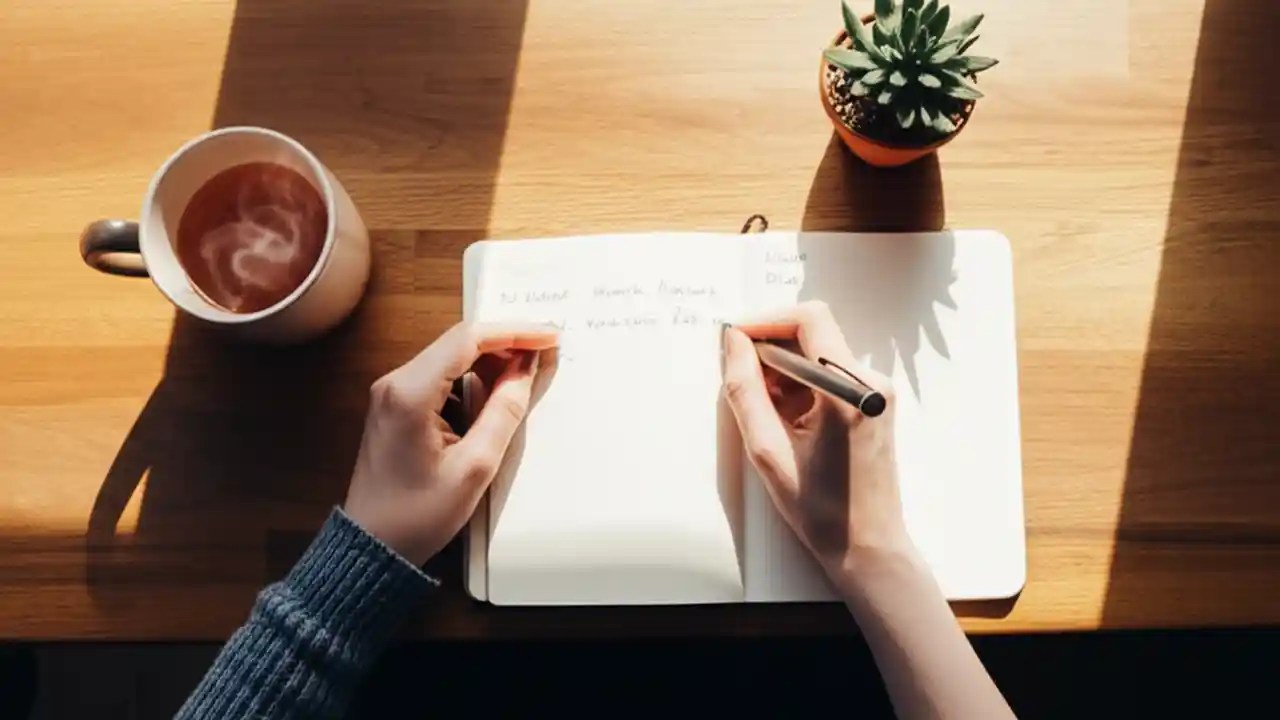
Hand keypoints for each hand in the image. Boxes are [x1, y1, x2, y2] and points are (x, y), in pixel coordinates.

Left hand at [343, 321, 557, 565]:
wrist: (372, 545)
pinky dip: (471, 379)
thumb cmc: (416, 514)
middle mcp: (395, 383)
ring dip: (490, 362)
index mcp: (410, 393)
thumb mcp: (474, 466)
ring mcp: (392, 394)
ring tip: (526, 376)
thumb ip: (504, 411)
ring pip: (451, 358)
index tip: (549, 337)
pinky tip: (496, 396)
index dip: (514, 332)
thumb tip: (524, 370)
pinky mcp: (396, 407)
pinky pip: (440, 378)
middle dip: (505, 344)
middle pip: (458, 343)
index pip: (468, 339)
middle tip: (544, 355)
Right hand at [722, 301, 916, 589]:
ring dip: (782, 370)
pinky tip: (782, 420)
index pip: (808, 319)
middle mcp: (870, 382)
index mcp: (849, 390)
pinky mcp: (872, 403)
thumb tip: (732, 342)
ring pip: (817, 353)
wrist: (868, 547)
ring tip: (762, 412)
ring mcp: (876, 392)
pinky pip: (827, 374)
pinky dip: (798, 385)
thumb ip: (745, 389)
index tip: (733, 339)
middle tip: (740, 380)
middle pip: (812, 333)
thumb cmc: (821, 510)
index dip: (765, 320)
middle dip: (769, 347)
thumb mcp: (768, 450)